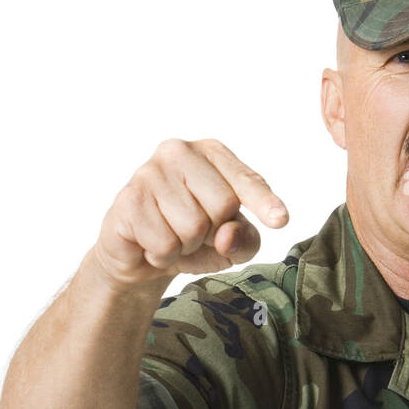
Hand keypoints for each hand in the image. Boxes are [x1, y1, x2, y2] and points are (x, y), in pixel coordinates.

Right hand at [92, 137, 288, 289]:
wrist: (140, 255)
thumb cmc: (192, 239)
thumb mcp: (232, 243)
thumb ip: (245, 240)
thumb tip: (228, 235)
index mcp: (211, 154)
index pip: (245, 180)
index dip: (263, 202)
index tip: (280, 220)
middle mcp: (179, 152)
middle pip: (223, 206)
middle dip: (212, 233)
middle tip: (193, 233)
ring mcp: (150, 172)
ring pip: (192, 227)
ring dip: (185, 247)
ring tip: (171, 237)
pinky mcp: (128, 199)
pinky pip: (164, 243)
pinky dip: (162, 255)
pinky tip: (151, 243)